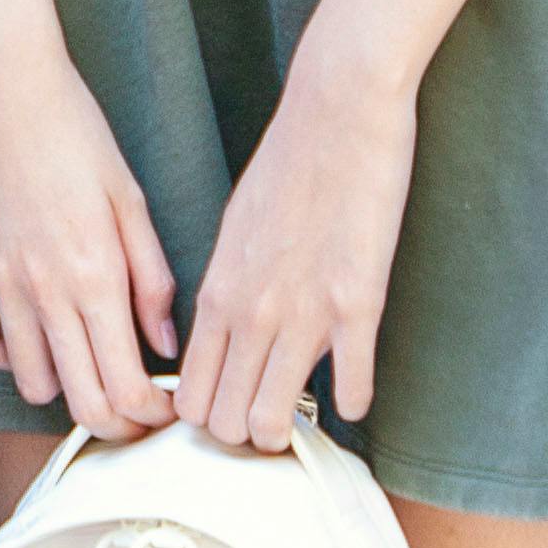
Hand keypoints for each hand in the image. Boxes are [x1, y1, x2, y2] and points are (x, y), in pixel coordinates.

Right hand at [0, 17, 176, 439]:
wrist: (2, 87)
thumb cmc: (76, 132)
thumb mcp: (131, 200)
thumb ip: (152, 279)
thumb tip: (166, 342)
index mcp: (96, 276)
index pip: (126, 388)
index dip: (152, 416)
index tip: (165, 411)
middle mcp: (46, 293)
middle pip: (82, 405)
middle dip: (117, 424)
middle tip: (135, 412)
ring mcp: (0, 286)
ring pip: (31, 384)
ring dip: (66, 389)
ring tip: (87, 364)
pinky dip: (11, 358)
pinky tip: (36, 336)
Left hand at [176, 41, 418, 456]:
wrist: (338, 112)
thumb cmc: (288, 164)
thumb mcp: (236, 230)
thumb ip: (229, 288)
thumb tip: (228, 335)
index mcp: (217, 294)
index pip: (189, 396)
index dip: (207, 419)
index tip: (231, 412)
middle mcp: (250, 313)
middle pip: (223, 423)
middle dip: (242, 436)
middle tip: (268, 422)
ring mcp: (303, 313)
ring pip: (272, 421)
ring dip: (289, 432)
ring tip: (306, 417)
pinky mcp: (358, 303)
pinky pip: (352, 386)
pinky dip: (354, 402)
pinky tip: (356, 392)